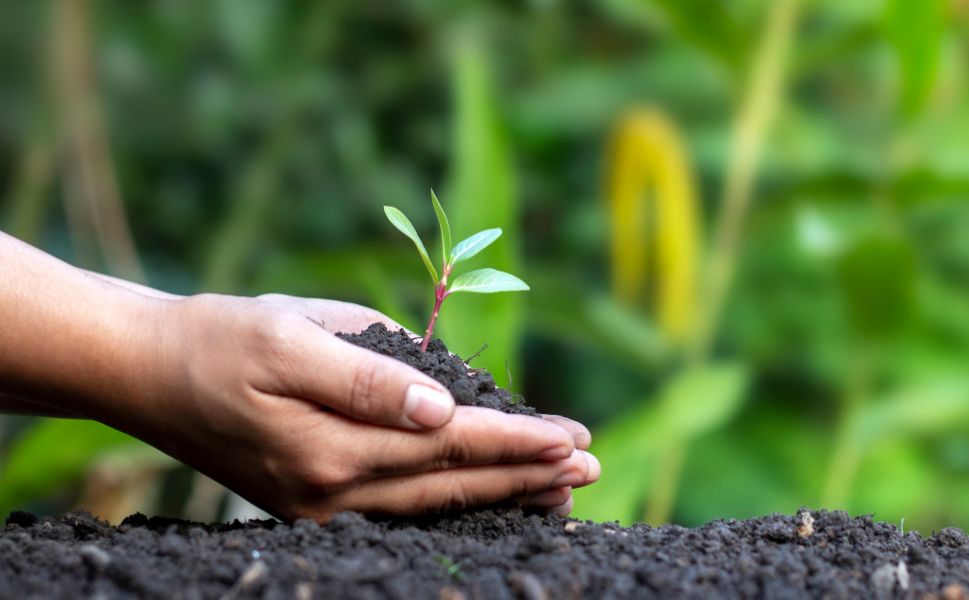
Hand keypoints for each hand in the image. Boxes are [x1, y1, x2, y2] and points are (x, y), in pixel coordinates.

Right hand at [110, 292, 598, 520]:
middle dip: (526, 476)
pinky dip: (455, 500)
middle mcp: (332, 491)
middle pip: (452, 484)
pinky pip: (404, 508)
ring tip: (560, 490)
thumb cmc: (222, 337)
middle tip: (590, 468)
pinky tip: (489, 494)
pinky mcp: (315, 504)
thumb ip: (369, 376)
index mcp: (331, 447)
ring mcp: (322, 506)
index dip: (517, 442)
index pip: (451, 445)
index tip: (573, 438)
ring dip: (501, 495)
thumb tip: (443, 410)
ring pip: (433, 505)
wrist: (148, 371)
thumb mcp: (291, 336)